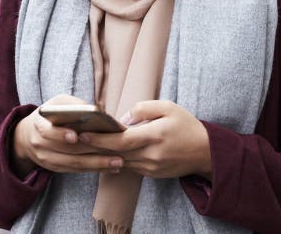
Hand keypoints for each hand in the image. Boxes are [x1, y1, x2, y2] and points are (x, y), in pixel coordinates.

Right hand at [11, 94, 123, 177]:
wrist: (27, 135)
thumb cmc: (50, 114)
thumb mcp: (57, 103)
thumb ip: (74, 104)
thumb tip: (98, 110)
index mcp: (39, 125)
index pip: (48, 131)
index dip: (61, 134)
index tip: (75, 136)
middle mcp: (40, 145)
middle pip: (68, 151)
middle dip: (93, 152)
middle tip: (116, 152)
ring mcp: (47, 159)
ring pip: (74, 164)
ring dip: (97, 164)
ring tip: (118, 162)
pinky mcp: (55, 168)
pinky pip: (75, 170)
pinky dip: (93, 169)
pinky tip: (111, 167)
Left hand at [78, 100, 211, 179]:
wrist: (205, 151)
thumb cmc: (186, 125)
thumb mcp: (168, 107)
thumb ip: (143, 109)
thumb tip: (122, 119)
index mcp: (154, 135)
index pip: (121, 140)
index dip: (100, 138)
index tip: (83, 133)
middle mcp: (151, 155)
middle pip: (116, 153)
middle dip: (94, 146)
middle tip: (75, 140)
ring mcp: (151, 167)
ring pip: (120, 161)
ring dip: (103, 155)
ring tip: (85, 145)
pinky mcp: (152, 174)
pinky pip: (129, 166)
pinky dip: (116, 159)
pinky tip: (105, 153)